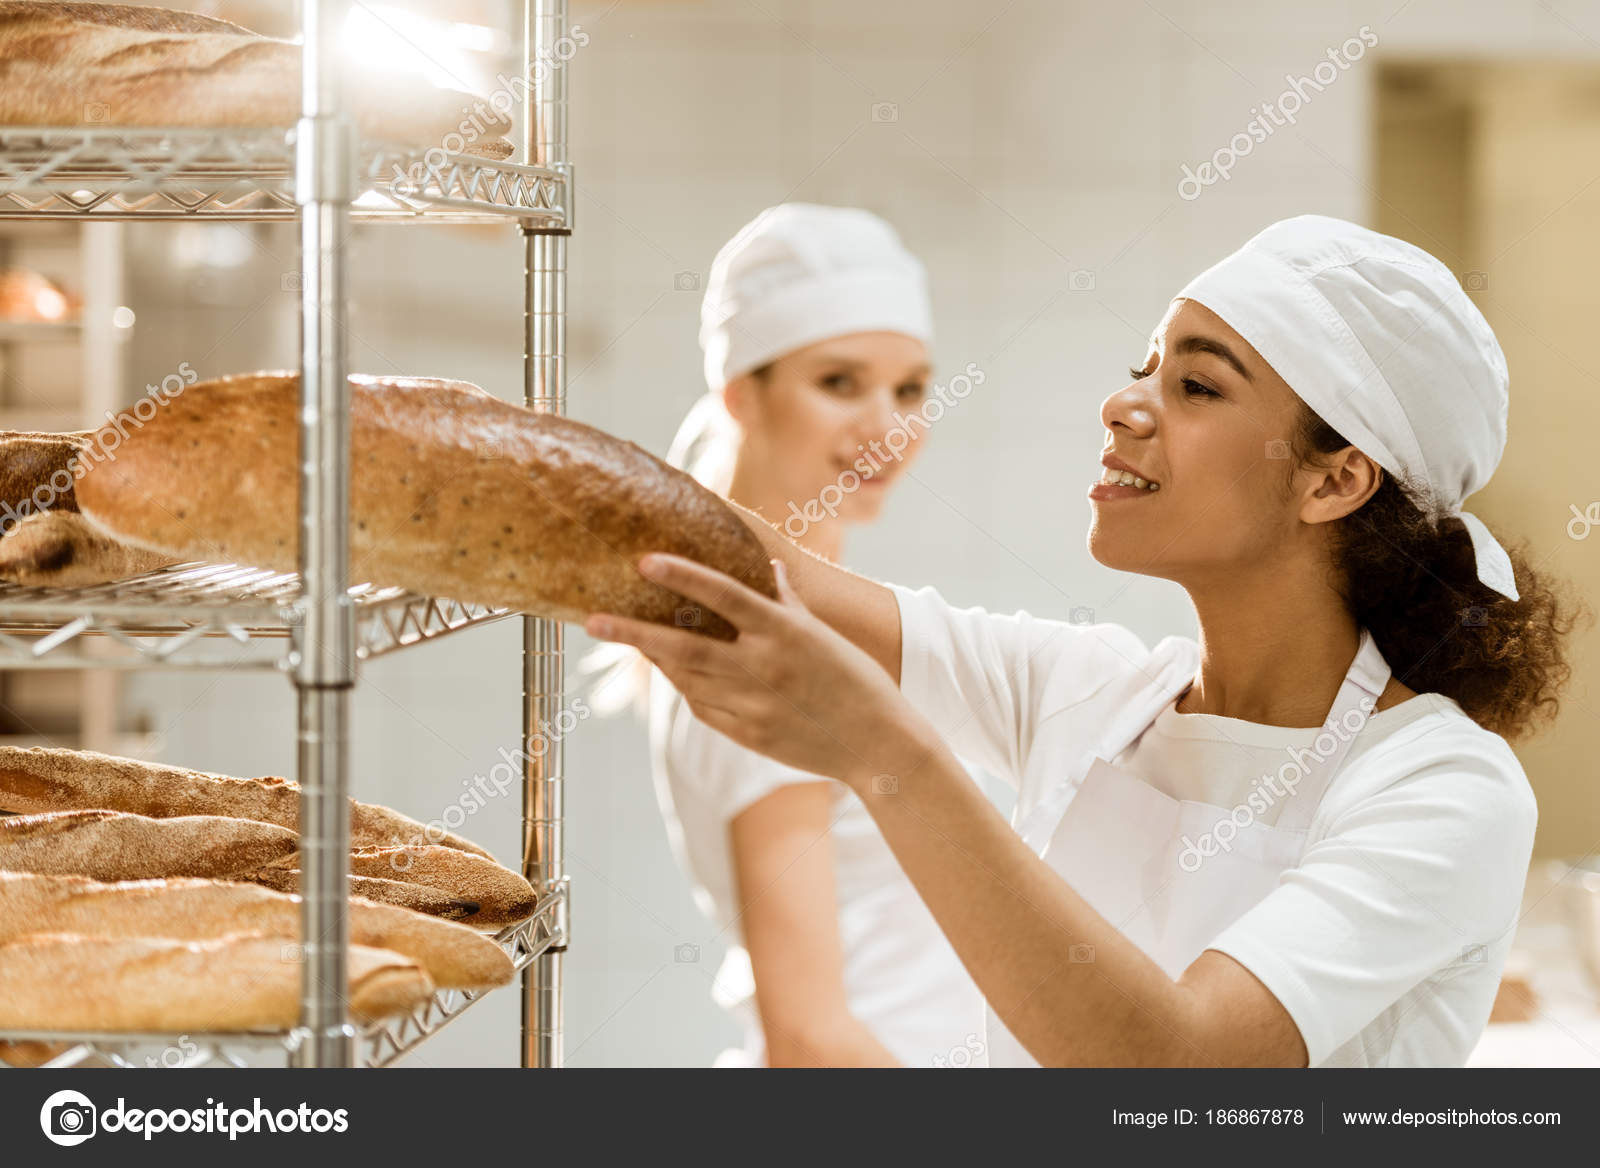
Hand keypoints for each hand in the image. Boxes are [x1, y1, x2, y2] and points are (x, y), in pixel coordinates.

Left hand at [584, 554, 936, 791]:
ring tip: (632, 641)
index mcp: (783, 632)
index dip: (680, 575)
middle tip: (594, 620)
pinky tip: (676, 676)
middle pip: (682, 646)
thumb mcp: (823, 634)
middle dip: (633, 634)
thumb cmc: (857, 681)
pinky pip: (704, 708)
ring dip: (657, 660)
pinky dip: (687, 690)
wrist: (879, 744)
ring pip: (686, 679)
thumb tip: (767, 569)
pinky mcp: (748, 734)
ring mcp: (751, 704)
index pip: (721, 594)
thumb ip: (788, 603)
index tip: (645, 561)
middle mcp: (761, 666)